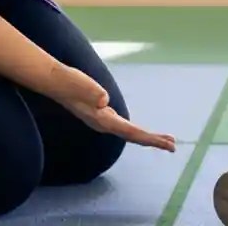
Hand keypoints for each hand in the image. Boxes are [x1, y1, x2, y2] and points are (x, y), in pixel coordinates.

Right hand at [50, 64, 176, 151]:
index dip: (150, 138)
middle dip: (153, 141)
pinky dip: (136, 130)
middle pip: (133, 136)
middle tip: (174, 146)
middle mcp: (103, 123)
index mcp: (102, 119)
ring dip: (146, 137)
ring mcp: (102, 120)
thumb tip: (104, 100)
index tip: (167, 143)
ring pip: (129, 132)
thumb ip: (91, 92)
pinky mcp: (101, 114)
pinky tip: (140, 132)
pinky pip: (124, 126)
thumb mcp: (80, 84)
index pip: (131, 132)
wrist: (53, 81)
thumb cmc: (68, 81)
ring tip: (164, 140)